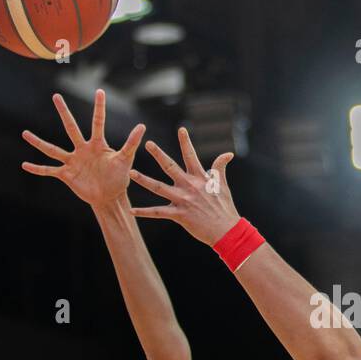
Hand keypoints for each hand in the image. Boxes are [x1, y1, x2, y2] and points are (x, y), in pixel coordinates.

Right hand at [21, 89, 144, 207]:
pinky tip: (25, 165)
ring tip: (24, 133)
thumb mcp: (125, 160)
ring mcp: (73, 161)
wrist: (110, 197)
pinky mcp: (67, 174)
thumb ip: (131, 143)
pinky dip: (37, 169)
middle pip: (71, 128)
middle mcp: (82, 149)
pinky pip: (49, 170)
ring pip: (52, 150)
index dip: (99, 107)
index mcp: (98, 145)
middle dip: (64, 112)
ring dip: (38, 142)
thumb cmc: (119, 178)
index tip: (99, 91)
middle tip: (56, 95)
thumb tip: (142, 126)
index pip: (98, 122)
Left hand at [128, 128, 238, 244]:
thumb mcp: (223, 185)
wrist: (226, 230)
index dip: (186, 142)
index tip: (181, 129)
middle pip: (170, 167)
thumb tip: (228, 154)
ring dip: (144, 180)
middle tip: (148, 143)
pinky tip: (132, 211)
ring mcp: (183, 200)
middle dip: (159, 154)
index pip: (191, 156)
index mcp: (200, 178)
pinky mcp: (179, 215)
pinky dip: (144, 212)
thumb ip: (220, 168)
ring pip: (159, 188)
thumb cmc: (224, 208)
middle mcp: (190, 186)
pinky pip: (158, 212)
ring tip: (131, 172)